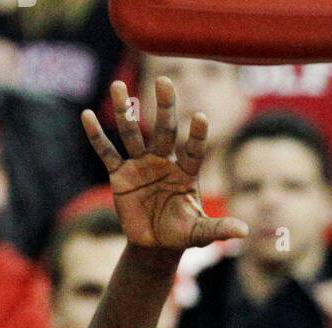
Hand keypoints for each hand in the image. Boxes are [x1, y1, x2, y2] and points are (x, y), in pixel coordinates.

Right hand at [82, 78, 247, 250]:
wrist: (155, 243)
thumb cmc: (183, 233)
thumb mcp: (201, 233)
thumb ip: (219, 228)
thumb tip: (245, 232)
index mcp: (186, 173)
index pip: (193, 150)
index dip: (196, 136)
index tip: (201, 116)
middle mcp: (164, 163)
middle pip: (164, 131)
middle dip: (164, 108)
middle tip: (164, 81)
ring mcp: (140, 165)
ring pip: (132, 134)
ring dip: (124, 111)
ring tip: (118, 85)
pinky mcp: (120, 174)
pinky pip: (107, 152)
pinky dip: (96, 136)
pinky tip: (86, 115)